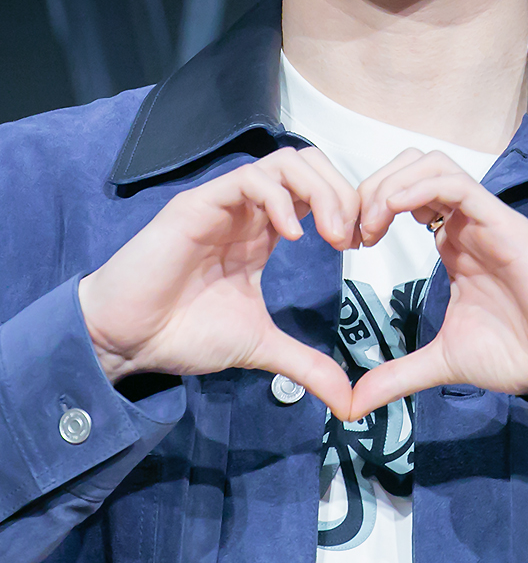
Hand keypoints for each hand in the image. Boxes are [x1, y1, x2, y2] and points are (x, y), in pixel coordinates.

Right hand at [78, 148, 358, 419]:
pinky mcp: (199, 204)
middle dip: (341, 191)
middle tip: (350, 237)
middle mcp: (249, 208)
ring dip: (319, 190)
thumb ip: (306, 365)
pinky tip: (292, 238)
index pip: (317, 188)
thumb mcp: (260, 346)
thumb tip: (348, 403)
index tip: (362, 244)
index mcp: (265, 230)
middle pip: (308, 163)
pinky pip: (248, 178)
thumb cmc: (185, 333)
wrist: (130, 340)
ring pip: (284, 161)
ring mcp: (225, 201)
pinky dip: (280, 199)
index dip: (347, 205)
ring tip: (330, 235)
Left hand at [350, 149, 527, 420]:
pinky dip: (419, 187)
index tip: (347, 244)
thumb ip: (398, 375)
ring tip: (371, 224)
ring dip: (391, 184)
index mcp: (451, 241)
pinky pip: (458, 184)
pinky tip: (395, 211)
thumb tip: (353, 405)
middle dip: (372, 187)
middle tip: (353, 231)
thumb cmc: (519, 354)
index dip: (368, 207)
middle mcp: (465, 221)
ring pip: (432, 163)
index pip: (403, 193)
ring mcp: (484, 218)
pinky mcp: (503, 223)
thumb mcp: (443, 362)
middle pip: (411, 165)